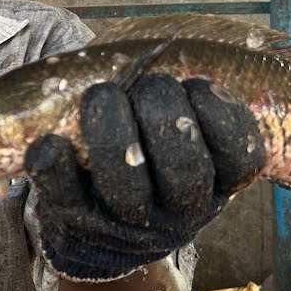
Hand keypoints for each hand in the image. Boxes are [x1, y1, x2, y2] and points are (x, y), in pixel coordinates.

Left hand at [27, 74, 264, 281]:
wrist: (99, 239)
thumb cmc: (149, 172)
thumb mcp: (185, 150)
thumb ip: (187, 109)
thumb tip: (170, 50)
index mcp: (213, 188)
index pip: (240, 160)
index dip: (224, 117)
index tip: (198, 83)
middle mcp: (176, 213)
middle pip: (185, 172)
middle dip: (166, 116)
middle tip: (148, 84)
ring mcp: (126, 225)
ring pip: (126, 187)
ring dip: (111, 132)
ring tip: (102, 93)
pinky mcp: (77, 224)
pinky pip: (65, 196)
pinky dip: (55, 164)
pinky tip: (50, 139)